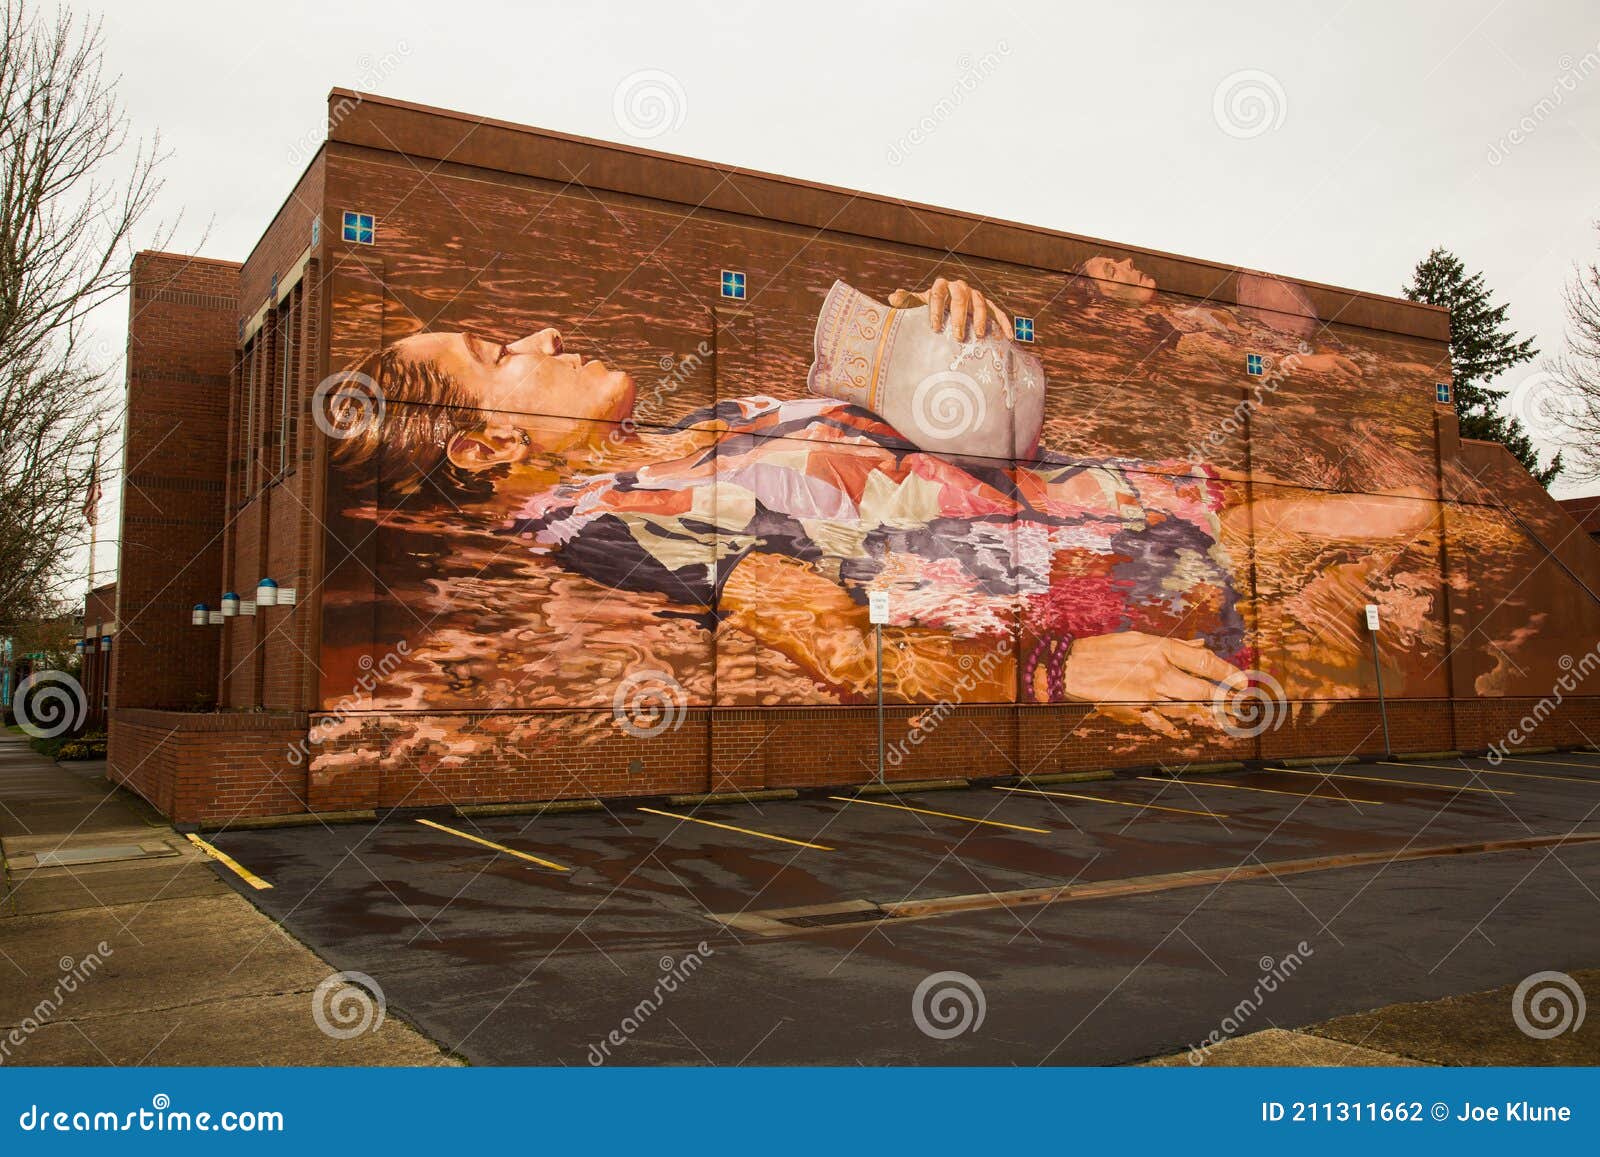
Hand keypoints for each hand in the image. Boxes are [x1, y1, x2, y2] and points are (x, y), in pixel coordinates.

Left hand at [889, 277, 1009, 340]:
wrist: (946, 310)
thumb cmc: (929, 309)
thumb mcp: (916, 306)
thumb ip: (906, 302)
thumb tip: (893, 297)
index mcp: (941, 286)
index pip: (937, 294)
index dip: (936, 310)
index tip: (935, 328)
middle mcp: (959, 287)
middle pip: (960, 297)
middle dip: (959, 317)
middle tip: (957, 336)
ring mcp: (975, 295)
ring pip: (980, 302)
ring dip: (979, 318)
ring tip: (978, 336)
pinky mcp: (987, 305)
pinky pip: (997, 312)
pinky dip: (1003, 323)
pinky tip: (1008, 337)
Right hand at [1059, 632, 1239, 737]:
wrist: (1069, 667)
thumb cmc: (1103, 650)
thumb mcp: (1138, 639)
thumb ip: (1172, 645)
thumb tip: (1200, 646)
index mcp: (1159, 647)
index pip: (1203, 660)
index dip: (1226, 671)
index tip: (1242, 680)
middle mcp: (1158, 668)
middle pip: (1201, 686)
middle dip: (1226, 697)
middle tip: (1242, 704)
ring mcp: (1147, 690)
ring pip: (1186, 706)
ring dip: (1207, 714)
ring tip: (1225, 719)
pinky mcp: (1135, 707)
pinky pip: (1161, 720)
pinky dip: (1173, 726)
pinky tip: (1183, 731)